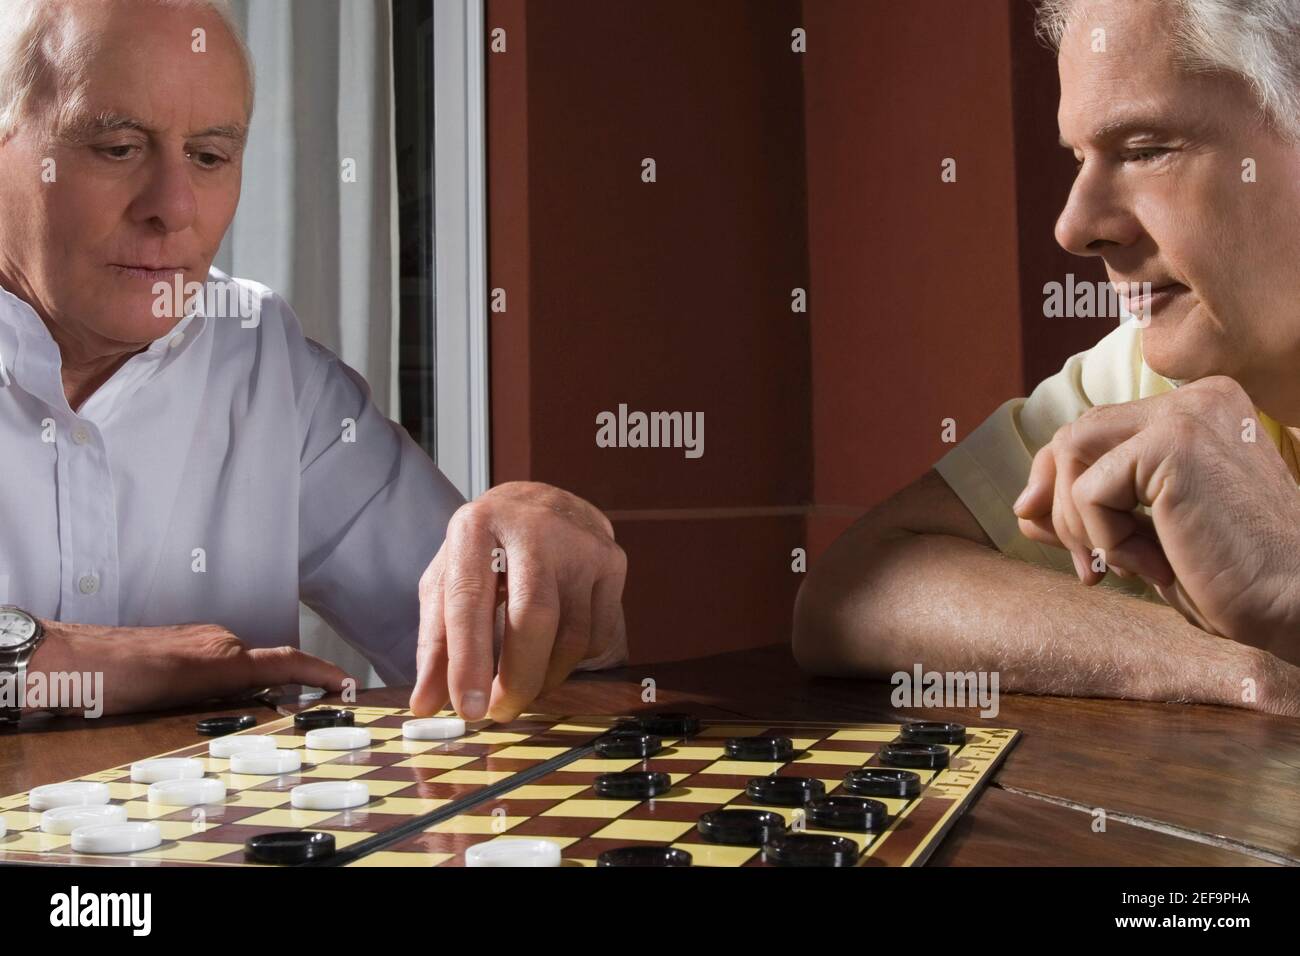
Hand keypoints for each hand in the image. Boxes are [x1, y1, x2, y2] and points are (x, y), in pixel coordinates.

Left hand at [26, 620, 349, 717]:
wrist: (68, 658)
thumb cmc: (115, 678)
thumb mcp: (180, 694)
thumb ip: (229, 690)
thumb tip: (270, 696)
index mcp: (224, 653)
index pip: (288, 661)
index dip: (323, 673)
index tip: (349, 684)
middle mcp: (217, 641)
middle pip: (267, 667)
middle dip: (289, 689)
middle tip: (307, 712)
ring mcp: (199, 640)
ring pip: (240, 669)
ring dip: (251, 690)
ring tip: (243, 718)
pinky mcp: (181, 645)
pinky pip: (218, 665)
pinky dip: (227, 683)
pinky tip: (207, 703)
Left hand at [409, 481, 627, 721]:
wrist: (541, 504)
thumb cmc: (486, 548)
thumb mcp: (447, 580)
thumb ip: (434, 642)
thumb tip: (427, 705)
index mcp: (477, 526)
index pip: (470, 600)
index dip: (468, 661)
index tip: (468, 709)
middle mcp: (533, 528)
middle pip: (534, 617)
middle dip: (518, 679)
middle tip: (500, 711)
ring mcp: (580, 544)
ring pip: (572, 636)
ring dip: (544, 678)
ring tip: (522, 685)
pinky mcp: (612, 561)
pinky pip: (597, 635)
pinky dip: (572, 662)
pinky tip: (551, 655)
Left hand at [1013, 376, 1299, 661]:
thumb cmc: (1235, 580)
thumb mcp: (1147, 540)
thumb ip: (1089, 514)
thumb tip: (1023, 509)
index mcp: (1200, 411)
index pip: (1096, 432)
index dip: (1066, 488)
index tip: (1079, 550)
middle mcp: (1196, 399)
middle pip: (1075, 435)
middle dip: (1061, 504)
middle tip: (1090, 569)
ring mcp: (1185, 416)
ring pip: (1072, 454)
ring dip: (1079, 523)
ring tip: (1124, 567)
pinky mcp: (1174, 445)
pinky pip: (1090, 489)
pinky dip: (1104, 538)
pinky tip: (1153, 566)